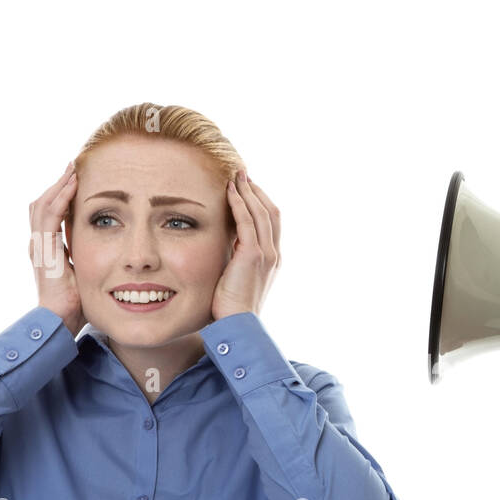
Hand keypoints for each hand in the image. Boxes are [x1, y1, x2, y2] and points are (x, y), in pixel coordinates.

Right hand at [30, 161, 83, 338]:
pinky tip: (71, 185)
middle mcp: (39, 244)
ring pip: (43, 204)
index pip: (51, 214)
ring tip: (73, 169)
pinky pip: (50, 216)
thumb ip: (88, 261)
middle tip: (74, 167)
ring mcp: (38, 245)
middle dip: (58, 185)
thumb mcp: (84, 276)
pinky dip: (60, 198)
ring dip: (59, 185)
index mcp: (47, 249)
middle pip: (43, 204)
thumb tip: (109, 255)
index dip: (61, 196)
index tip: (77, 180)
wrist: (59, 321)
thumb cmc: (74, 305)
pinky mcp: (44, 249)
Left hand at [212, 172, 280, 320]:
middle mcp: (274, 254)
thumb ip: (237, 263)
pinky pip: (247, 222)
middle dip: (257, 191)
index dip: (261, 202)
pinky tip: (230, 191)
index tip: (247, 189)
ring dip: (248, 191)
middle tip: (242, 174)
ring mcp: (266, 254)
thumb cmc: (234, 309)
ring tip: (236, 176)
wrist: (240, 325)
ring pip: (261, 212)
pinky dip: (240, 203)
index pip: (272, 222)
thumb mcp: (238, 281)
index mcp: (273, 259)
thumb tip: (225, 251)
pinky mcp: (253, 255)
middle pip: (271, 212)